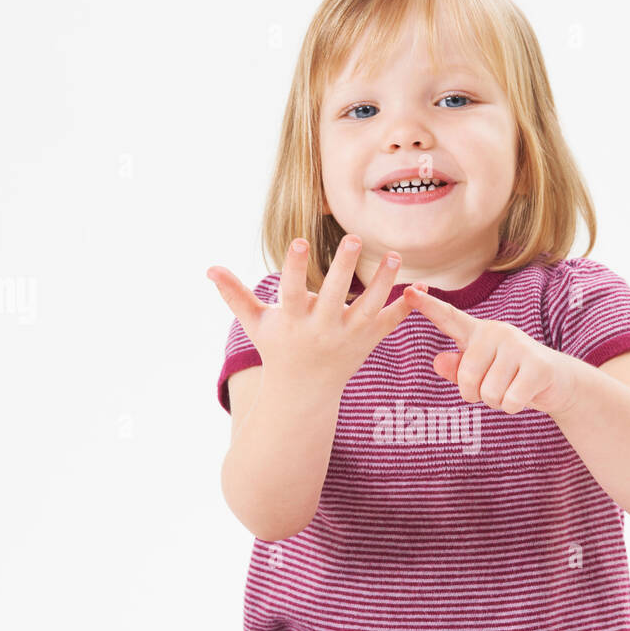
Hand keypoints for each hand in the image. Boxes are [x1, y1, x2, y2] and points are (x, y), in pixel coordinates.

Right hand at [207, 236, 417, 391]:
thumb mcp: (255, 324)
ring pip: (369, 308)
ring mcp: (347, 337)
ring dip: (384, 283)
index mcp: (293, 321)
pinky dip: (404, 309)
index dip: (295, 266)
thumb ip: (235, 295)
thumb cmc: (277, 349)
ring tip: (395, 255)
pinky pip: (388, 324)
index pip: (292, 291)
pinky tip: (420, 288)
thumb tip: (210, 267)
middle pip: (334, 295)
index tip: (301, 240)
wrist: (303, 393)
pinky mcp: (367, 342)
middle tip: (355, 237)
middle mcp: (321, 329)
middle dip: (345, 268)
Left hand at [403, 284, 576, 416]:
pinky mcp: (538, 366)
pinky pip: (510, 401)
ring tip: (512, 387)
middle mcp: (498, 333)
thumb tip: (438, 361)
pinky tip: (525, 393)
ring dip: (498, 402)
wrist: (556, 381)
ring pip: (489, 394)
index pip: (449, 318)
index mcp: (478, 332)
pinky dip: (514, 406)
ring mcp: (519, 347)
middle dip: (476, 394)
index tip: (407, 292)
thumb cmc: (510, 377)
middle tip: (495, 387)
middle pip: (466, 377)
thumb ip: (457, 368)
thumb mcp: (480, 373)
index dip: (427, 307)